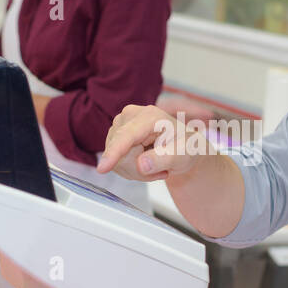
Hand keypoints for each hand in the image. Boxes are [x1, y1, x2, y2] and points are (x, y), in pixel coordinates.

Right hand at [95, 104, 209, 181]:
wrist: (182, 145)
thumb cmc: (185, 146)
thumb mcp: (184, 154)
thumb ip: (165, 159)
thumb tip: (142, 165)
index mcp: (149, 116)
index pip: (126, 136)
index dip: (114, 153)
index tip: (102, 169)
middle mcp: (130, 116)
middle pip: (119, 153)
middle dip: (138, 169)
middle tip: (162, 170)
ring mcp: (119, 126)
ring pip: (115, 160)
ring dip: (136, 171)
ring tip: (156, 165)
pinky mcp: (114, 136)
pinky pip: (114, 163)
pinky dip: (131, 170)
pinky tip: (146, 163)